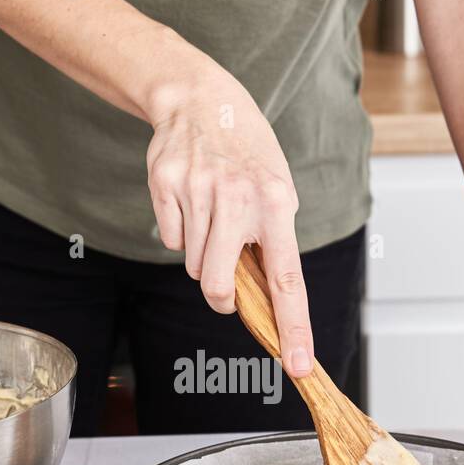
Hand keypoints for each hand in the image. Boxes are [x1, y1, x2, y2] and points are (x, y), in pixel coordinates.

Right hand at [145, 73, 313, 376]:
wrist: (201, 99)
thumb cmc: (247, 154)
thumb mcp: (276, 190)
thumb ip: (272, 241)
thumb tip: (264, 301)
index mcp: (276, 204)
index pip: (287, 279)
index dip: (293, 327)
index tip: (298, 364)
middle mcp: (238, 199)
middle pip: (219, 285)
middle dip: (221, 295)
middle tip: (227, 280)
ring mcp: (198, 191)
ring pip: (194, 265)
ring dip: (203, 255)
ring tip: (212, 216)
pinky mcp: (166, 185)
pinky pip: (170, 240)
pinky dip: (180, 232)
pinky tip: (190, 202)